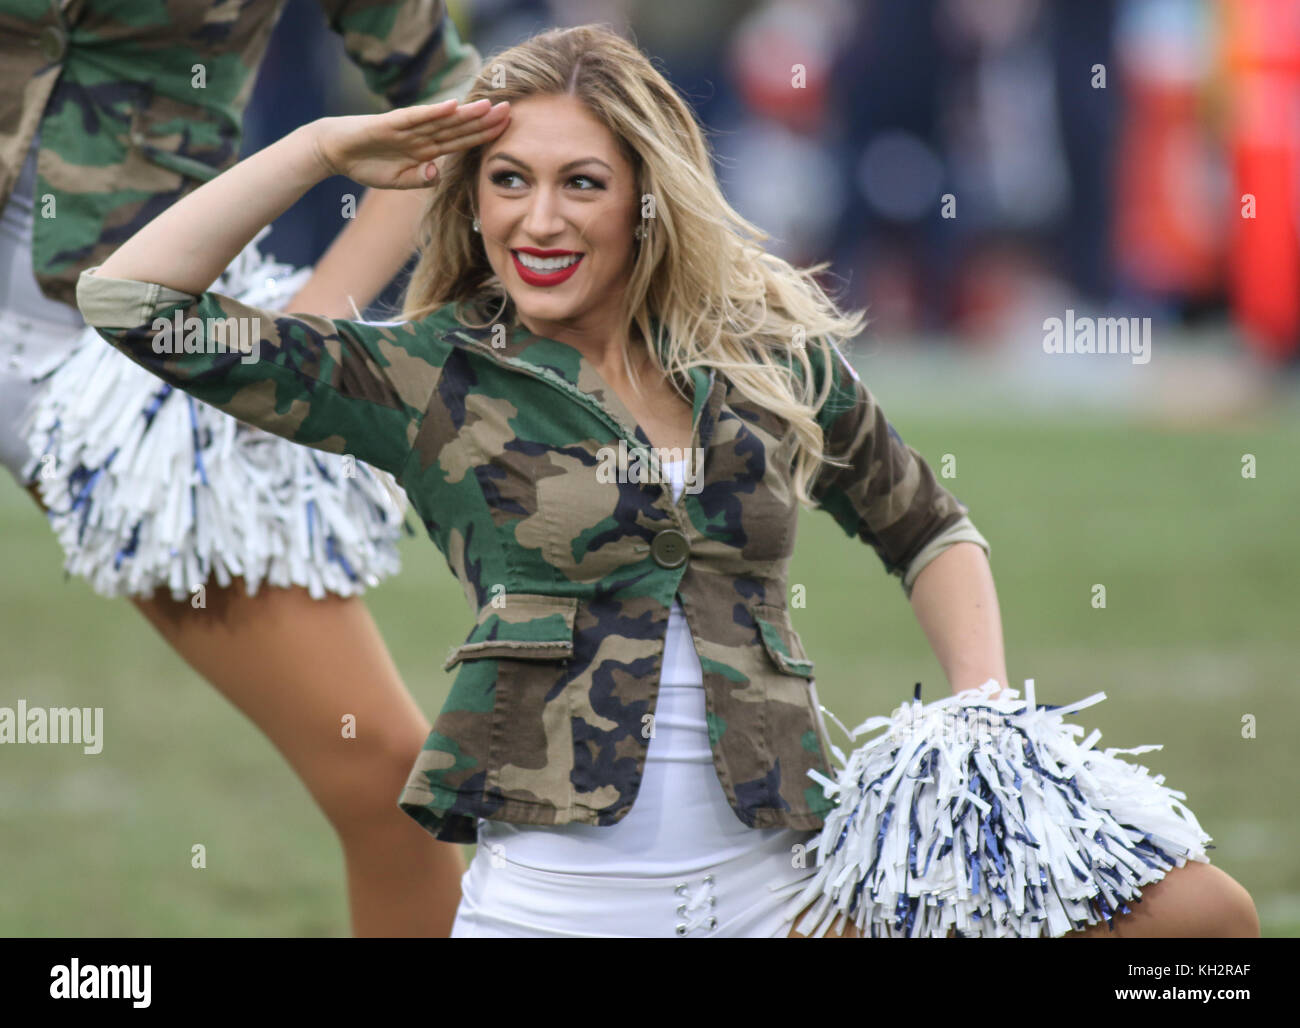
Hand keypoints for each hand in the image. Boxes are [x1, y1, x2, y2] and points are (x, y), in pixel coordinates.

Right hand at [309, 98, 510, 188]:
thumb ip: (420, 179)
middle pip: (459, 128)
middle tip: (511, 110)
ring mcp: (409, 128)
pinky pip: (417, 117)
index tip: (507, 130)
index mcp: (428, 149)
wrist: (336, 152)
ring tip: (490, 105)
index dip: (484, 136)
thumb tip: (437, 174)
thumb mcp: (399, 181)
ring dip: (467, 113)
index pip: (462, 142)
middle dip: (484, 120)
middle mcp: (423, 135)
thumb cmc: (369, 165)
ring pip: (444, 120)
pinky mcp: (392, 123)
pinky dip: (434, 112)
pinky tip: (453, 105)